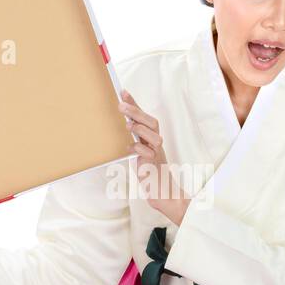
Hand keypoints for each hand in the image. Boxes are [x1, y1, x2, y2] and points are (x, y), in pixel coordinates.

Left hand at [119, 89, 189, 224]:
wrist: (163, 194)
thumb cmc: (150, 173)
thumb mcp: (139, 154)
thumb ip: (134, 141)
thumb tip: (123, 129)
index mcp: (151, 139)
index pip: (144, 117)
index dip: (135, 103)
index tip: (123, 90)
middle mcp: (156, 144)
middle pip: (152, 122)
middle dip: (136, 111)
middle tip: (121, 104)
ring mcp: (157, 154)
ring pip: (153, 135)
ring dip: (140, 128)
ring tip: (128, 124)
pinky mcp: (155, 166)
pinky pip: (149, 154)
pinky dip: (140, 149)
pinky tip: (130, 148)